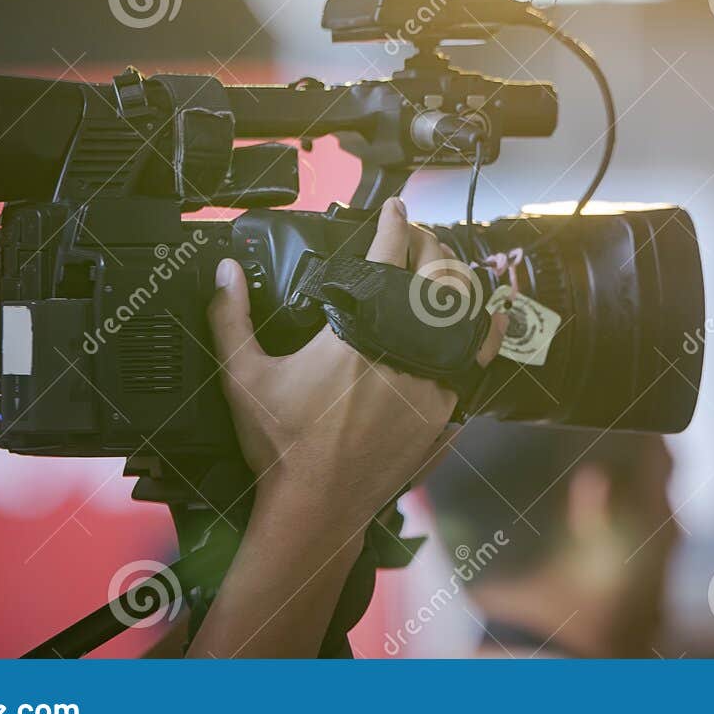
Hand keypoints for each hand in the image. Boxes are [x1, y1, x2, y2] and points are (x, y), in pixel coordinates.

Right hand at [206, 195, 504, 523]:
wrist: (315, 507)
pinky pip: (476, 358)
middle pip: (432, 276)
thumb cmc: (280, 444)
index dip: (392, 222)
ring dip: (455, 280)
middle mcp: (400, 349)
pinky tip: (489, 312)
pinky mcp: (444, 409)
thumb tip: (224, 268)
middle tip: (417, 234)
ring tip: (445, 266)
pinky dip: (484, 330)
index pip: (384, 258)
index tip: (394, 206)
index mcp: (355, 331)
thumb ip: (230, 317)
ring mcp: (428, 379)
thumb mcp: (243, 376)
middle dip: (428, 243)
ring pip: (461, 312)